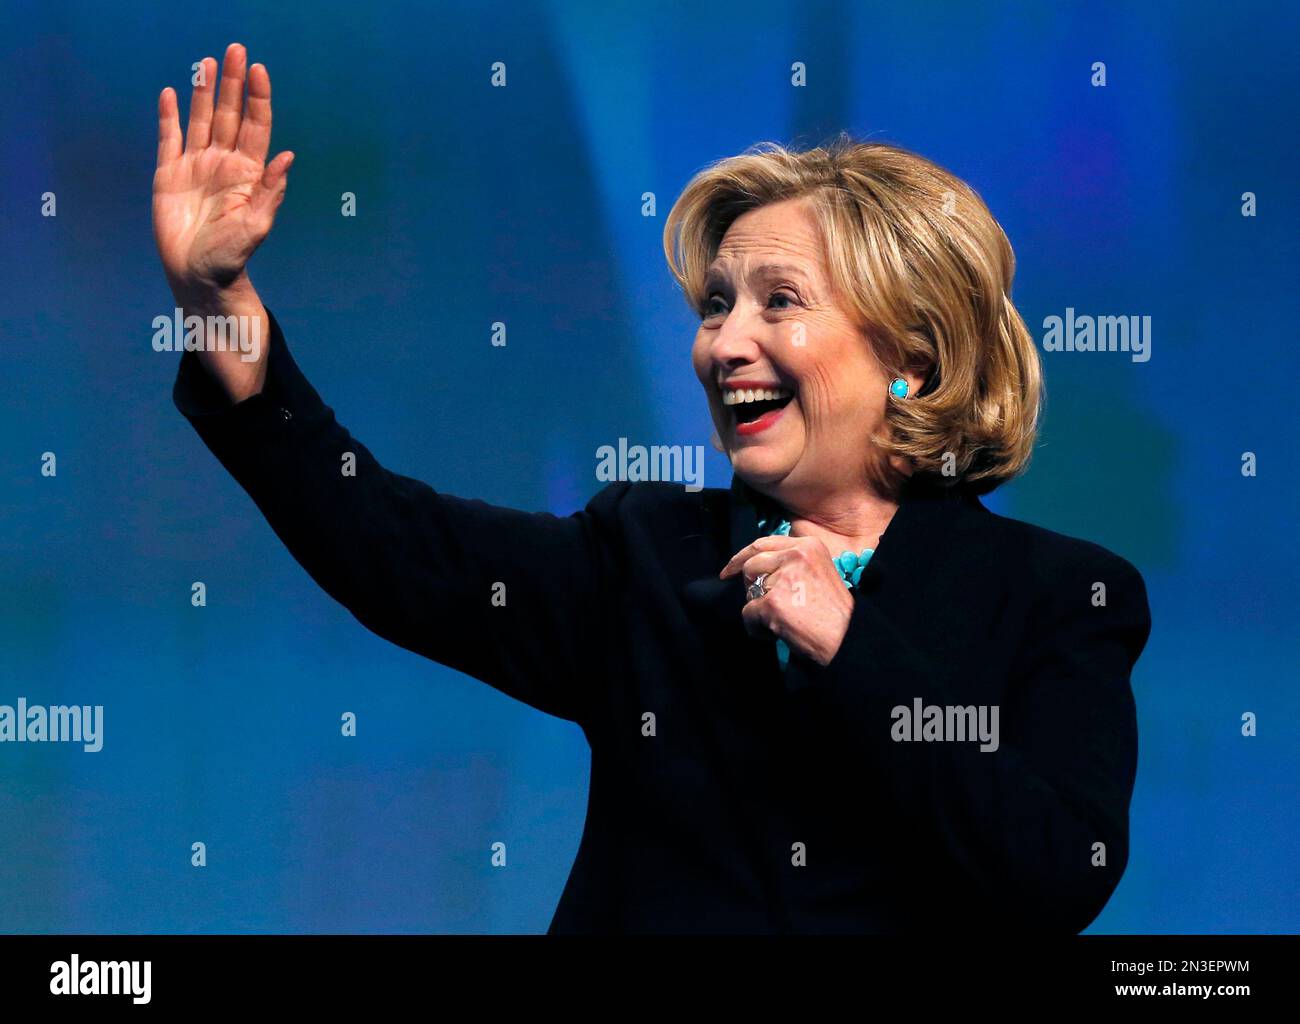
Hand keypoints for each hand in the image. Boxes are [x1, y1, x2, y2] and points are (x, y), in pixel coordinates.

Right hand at [153, 43, 292, 296]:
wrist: (198, 276)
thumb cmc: (232, 257)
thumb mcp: (256, 226)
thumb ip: (271, 192)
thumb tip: (289, 157)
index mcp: (248, 174)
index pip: (255, 127)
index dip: (258, 99)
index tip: (259, 70)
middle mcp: (223, 164)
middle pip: (228, 114)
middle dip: (232, 84)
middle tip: (235, 50)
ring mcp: (196, 166)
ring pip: (200, 120)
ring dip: (203, 91)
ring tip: (207, 63)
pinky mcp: (169, 175)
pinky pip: (169, 139)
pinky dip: (170, 117)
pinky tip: (173, 94)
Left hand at [720, 535, 854, 666]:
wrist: (846, 639)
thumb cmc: (835, 614)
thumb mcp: (819, 573)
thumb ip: (792, 565)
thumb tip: (758, 569)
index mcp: (807, 545)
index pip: (764, 543)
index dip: (742, 556)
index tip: (729, 569)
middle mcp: (795, 556)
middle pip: (751, 565)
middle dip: (750, 586)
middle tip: (763, 605)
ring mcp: (782, 579)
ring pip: (749, 591)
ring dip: (758, 610)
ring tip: (781, 622)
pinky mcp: (772, 603)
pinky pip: (748, 614)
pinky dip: (757, 628)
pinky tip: (776, 633)